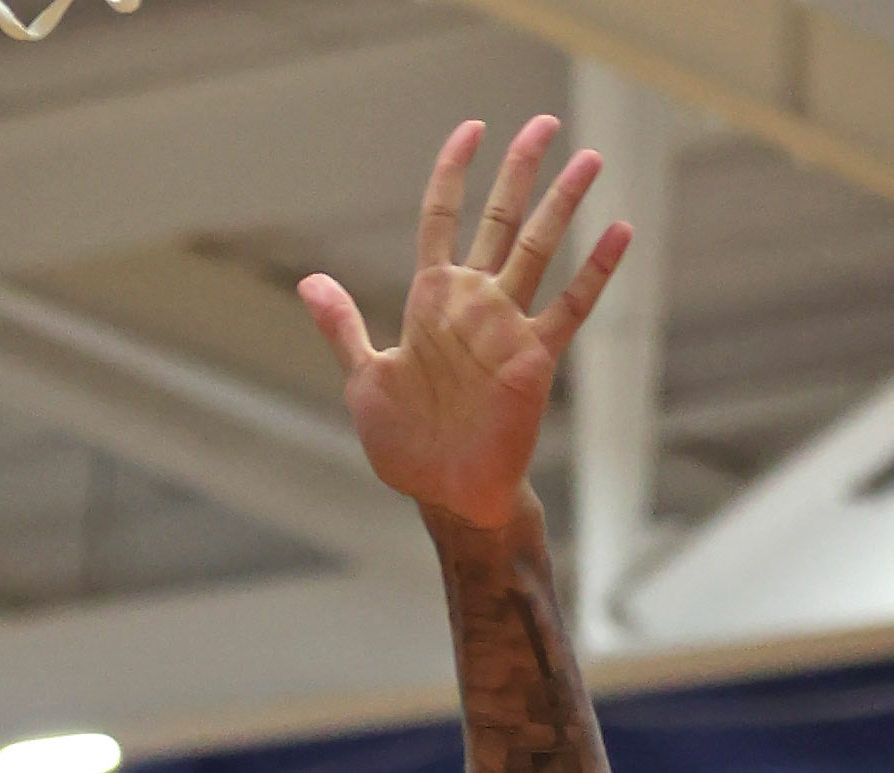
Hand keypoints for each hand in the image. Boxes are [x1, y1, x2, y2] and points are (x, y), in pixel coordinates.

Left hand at [300, 116, 631, 536]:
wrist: (444, 492)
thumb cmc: (405, 441)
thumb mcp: (364, 379)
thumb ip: (342, 328)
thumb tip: (309, 282)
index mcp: (430, 301)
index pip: (442, 220)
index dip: (454, 174)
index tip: (472, 130)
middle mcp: (473, 302)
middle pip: (500, 220)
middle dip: (521, 171)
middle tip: (545, 122)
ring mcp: (506, 325)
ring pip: (539, 249)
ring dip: (564, 203)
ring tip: (590, 157)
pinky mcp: (534, 355)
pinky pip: (571, 305)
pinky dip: (596, 270)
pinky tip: (620, 231)